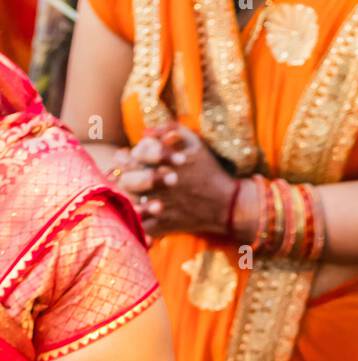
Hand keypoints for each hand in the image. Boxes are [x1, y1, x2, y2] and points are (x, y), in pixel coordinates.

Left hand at [119, 126, 235, 240]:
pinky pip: (144, 226)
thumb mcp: (195, 143)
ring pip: (132, 203)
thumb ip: (171, 130)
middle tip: (122, 176)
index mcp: (165, 163)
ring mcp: (163, 205)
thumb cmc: (210, 171)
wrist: (227, 204)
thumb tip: (146, 131)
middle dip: (124, 177)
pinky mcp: (167, 224)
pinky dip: (136, 223)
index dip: (127, 157)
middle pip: (129, 180)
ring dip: (126, 198)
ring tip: (128, 195)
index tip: (124, 156)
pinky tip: (135, 217)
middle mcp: (161, 183)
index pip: (135, 157)